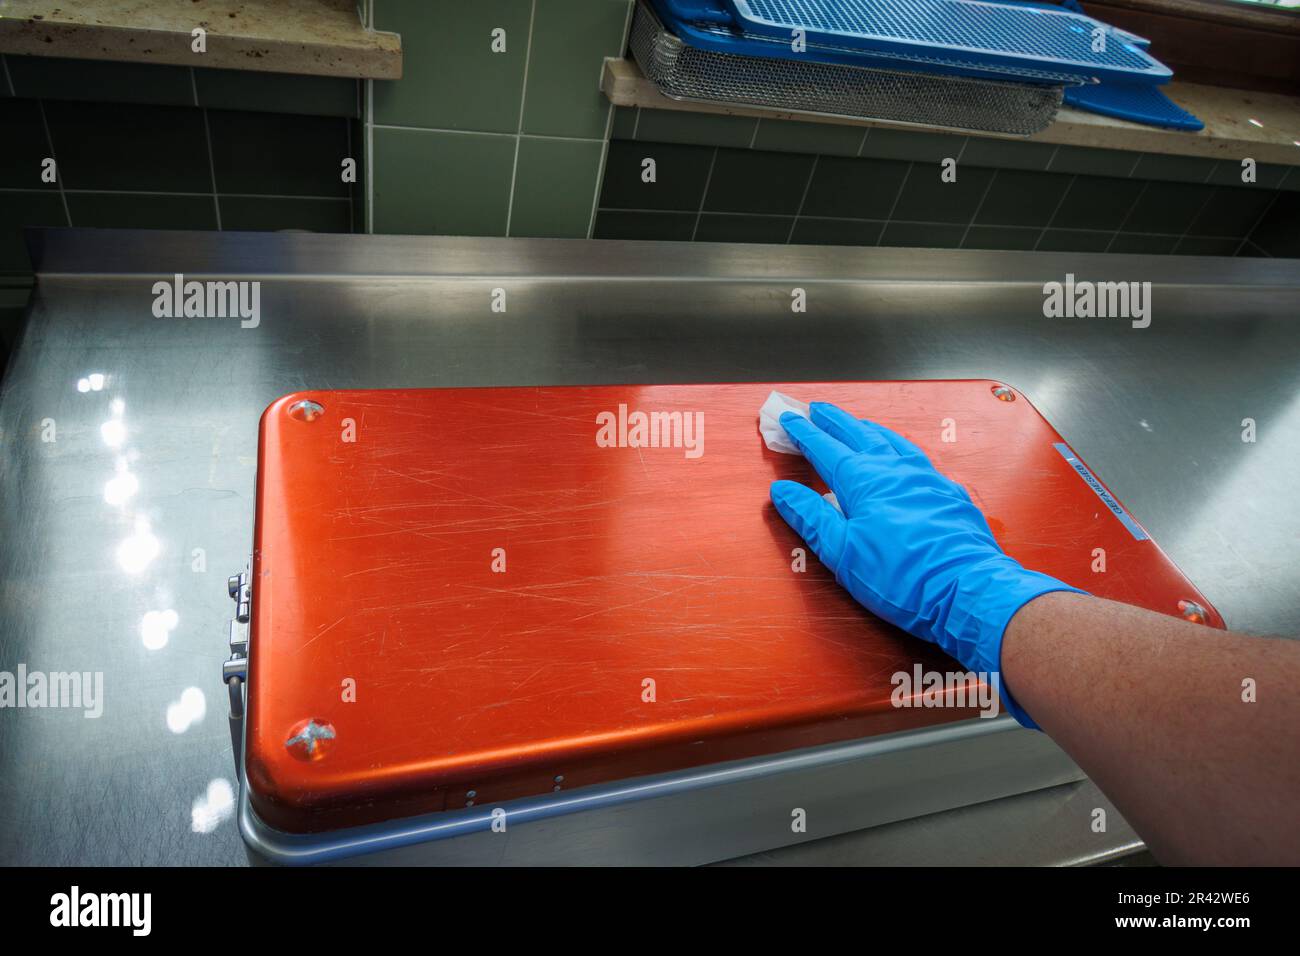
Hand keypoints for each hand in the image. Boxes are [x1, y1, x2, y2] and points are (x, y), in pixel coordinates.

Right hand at [771, 402, 1082, 727]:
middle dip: (834, 420)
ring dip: (866, 429)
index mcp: (865, 481)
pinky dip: (897, 446)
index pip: (825, 448)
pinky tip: (898, 453)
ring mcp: (925, 477)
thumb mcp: (843, 553)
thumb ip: (811, 517)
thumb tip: (783, 491)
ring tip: (854, 423)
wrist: (968, 589)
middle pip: (858, 434)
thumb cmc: (903, 578)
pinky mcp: (947, 491)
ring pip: (890, 440)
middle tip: (817, 409)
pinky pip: (915, 456)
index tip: (789, 419)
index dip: (804, 433)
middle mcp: (895, 469)